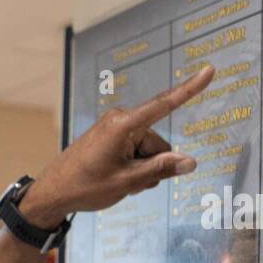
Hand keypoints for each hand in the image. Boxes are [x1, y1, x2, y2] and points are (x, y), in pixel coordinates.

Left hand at [19, 64, 216, 226]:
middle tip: (128, 183)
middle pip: (157, 143)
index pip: (164, 105)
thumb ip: (160, 169)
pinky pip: (135, 150)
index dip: (190, 89)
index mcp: (123, 126)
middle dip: (152, 165)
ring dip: (141, 169)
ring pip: (148, 150)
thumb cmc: (85, 187)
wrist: (52, 192)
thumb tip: (190, 162)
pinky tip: (116, 178)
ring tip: (118, 182)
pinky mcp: (110, 135)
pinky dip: (133, 167)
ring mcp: (114, 127)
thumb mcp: (127, 182)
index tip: (209, 71)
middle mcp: (120, 120)